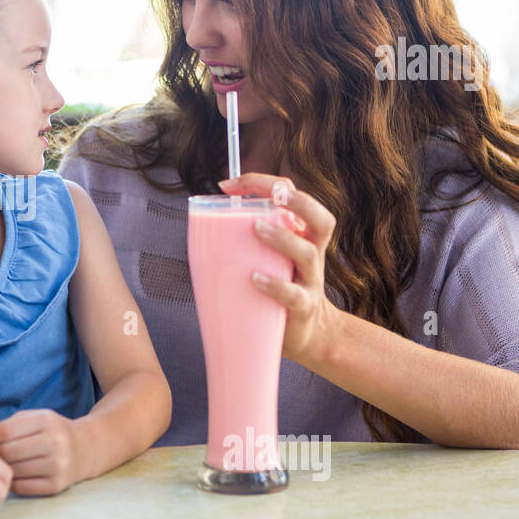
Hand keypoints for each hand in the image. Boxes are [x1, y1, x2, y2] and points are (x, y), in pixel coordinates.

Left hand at [0, 409, 84, 496]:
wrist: (87, 449)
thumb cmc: (51, 431)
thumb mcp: (36, 418)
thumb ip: (9, 425)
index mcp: (46, 421)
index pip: (4, 430)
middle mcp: (54, 442)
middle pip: (7, 452)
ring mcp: (57, 465)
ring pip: (13, 471)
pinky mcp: (57, 485)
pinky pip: (23, 487)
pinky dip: (10, 484)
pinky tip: (8, 478)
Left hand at [219, 173, 342, 369]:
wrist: (304, 335)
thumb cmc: (276, 289)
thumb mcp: (266, 258)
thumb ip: (243, 240)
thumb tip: (197, 224)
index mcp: (300, 236)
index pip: (292, 198)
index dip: (264, 184)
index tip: (228, 185)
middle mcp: (311, 253)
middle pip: (321, 219)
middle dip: (299, 201)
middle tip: (274, 195)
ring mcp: (310, 281)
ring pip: (306, 253)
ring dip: (282, 237)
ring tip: (256, 227)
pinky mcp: (303, 308)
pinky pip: (294, 295)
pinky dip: (275, 285)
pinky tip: (254, 279)